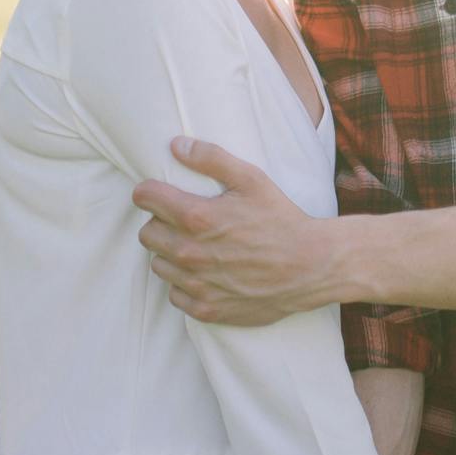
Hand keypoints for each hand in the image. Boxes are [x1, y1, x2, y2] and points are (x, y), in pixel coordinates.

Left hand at [137, 138, 339, 324]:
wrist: (310, 266)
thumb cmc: (282, 219)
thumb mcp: (252, 179)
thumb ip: (211, 158)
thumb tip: (176, 146)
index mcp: (197, 217)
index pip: (145, 198)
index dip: (149, 191)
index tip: (157, 192)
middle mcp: (190, 253)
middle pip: (147, 234)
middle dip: (159, 222)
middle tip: (181, 220)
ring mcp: (197, 284)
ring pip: (157, 264)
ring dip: (169, 254)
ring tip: (194, 246)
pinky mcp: (207, 309)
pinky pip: (175, 294)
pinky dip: (184, 283)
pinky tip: (204, 273)